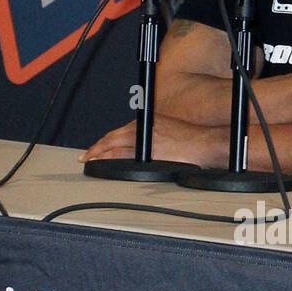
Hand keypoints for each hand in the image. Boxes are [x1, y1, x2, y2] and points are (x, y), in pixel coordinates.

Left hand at [80, 116, 222, 168]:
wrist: (205, 144)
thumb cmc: (192, 140)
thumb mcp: (168, 130)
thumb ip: (151, 137)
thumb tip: (142, 148)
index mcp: (147, 124)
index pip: (120, 132)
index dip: (105, 141)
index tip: (97, 148)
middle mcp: (144, 130)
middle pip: (113, 138)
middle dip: (97, 148)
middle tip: (86, 157)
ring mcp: (146, 141)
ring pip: (115, 146)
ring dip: (100, 154)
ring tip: (90, 162)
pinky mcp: (150, 153)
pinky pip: (125, 157)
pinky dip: (112, 161)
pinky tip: (106, 166)